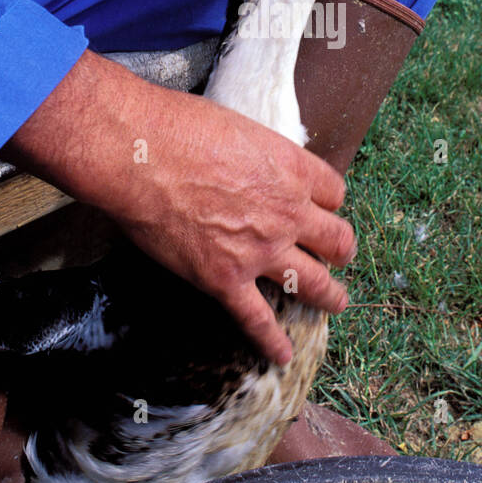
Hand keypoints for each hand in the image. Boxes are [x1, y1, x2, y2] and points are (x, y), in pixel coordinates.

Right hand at [2, 51, 354, 365]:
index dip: (328, 202)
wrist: (140, 157)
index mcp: (293, 170)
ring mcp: (260, 251)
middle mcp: (288, 213)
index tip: (321, 208)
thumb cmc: (180, 129)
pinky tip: (282, 355)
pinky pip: (258, 319)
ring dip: (330, 295)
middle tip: (339, 254)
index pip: (334, 193)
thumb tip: (254, 163)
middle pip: (337, 239)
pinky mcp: (225, 280)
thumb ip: (259, 154)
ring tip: (337, 302)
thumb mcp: (240, 127)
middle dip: (341, 249)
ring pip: (314, 282)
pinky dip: (273, 341)